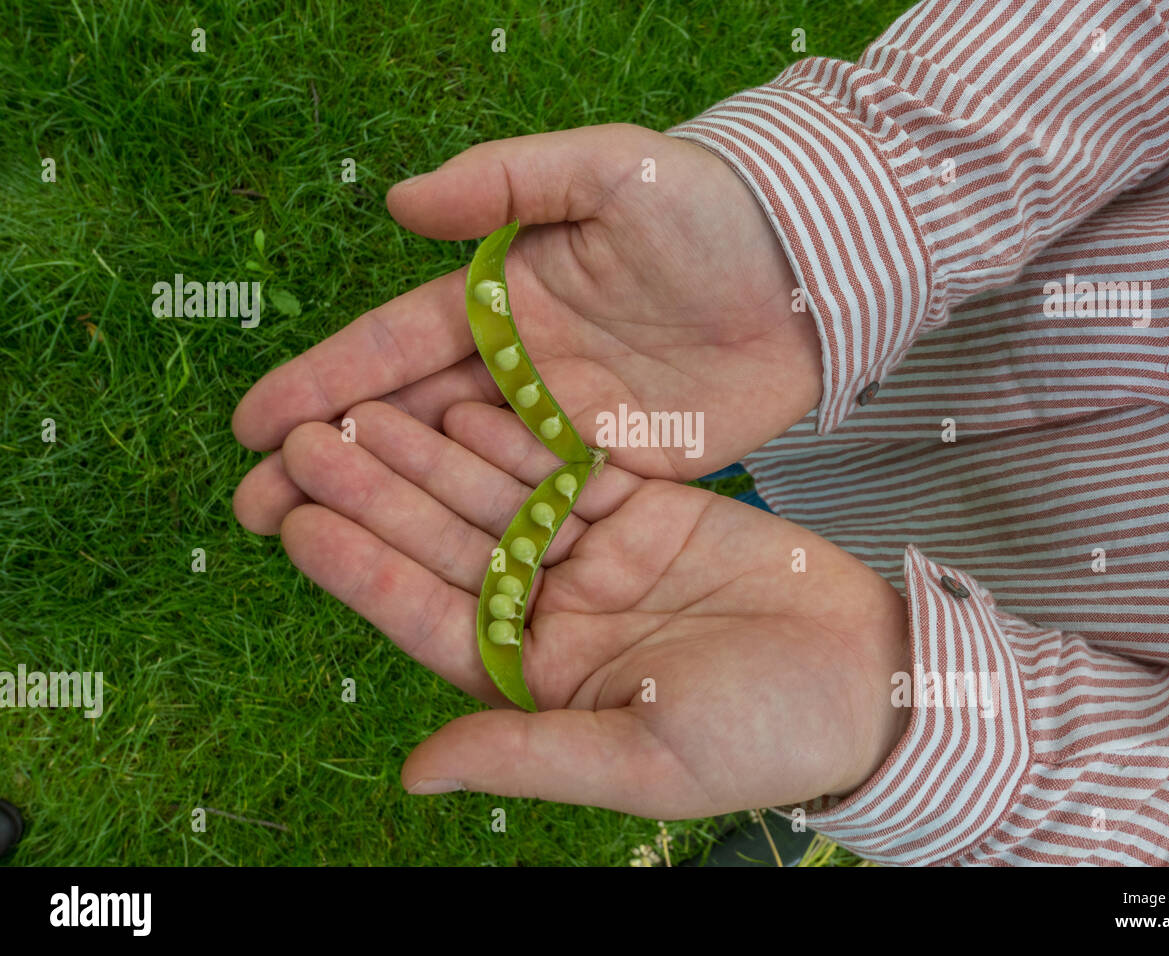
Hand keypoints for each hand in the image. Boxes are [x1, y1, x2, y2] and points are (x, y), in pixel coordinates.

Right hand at [231, 124, 822, 532]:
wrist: (806, 274)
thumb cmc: (708, 209)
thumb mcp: (605, 170)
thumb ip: (507, 182)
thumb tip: (399, 203)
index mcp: (504, 296)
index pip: (395, 345)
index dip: (324, 380)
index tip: (252, 423)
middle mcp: (522, 366)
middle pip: (410, 422)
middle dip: (333, 461)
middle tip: (256, 508)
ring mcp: (565, 424)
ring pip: (459, 474)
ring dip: (389, 510)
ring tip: (310, 544)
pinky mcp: (616, 469)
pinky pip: (535, 506)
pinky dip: (479, 534)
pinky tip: (425, 566)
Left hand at [270, 399, 910, 817]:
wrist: (867, 681)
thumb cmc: (761, 739)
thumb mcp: (639, 762)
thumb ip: (523, 754)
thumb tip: (413, 772)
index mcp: (540, 680)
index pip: (429, 619)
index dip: (363, 571)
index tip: (295, 523)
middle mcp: (555, 614)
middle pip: (448, 545)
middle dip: (378, 494)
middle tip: (306, 442)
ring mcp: (597, 558)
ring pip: (496, 496)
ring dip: (431, 453)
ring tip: (363, 409)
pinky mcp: (644, 511)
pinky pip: (566, 466)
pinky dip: (517, 435)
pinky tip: (461, 400)